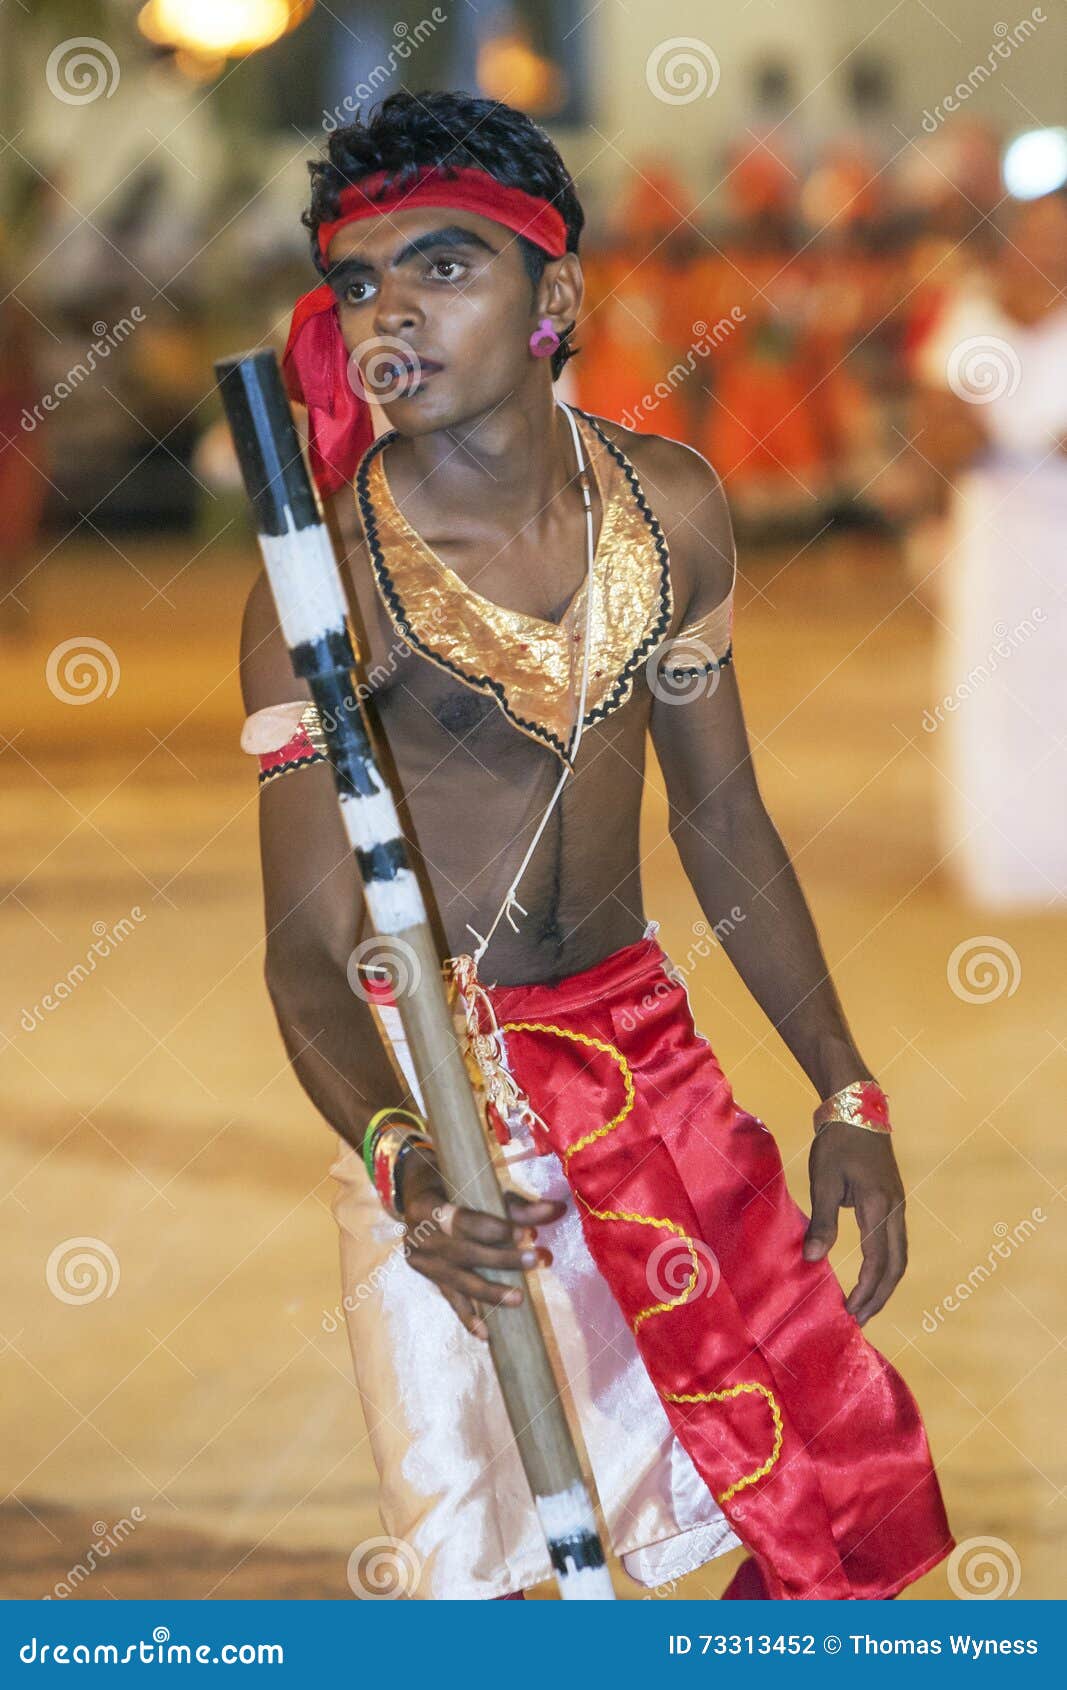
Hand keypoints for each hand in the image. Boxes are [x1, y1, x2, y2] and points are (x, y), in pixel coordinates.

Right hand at [400, 1150, 566, 1341]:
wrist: (417, 1192)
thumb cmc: (455, 1186)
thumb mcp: (480, 1188)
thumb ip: (517, 1204)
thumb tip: (558, 1210)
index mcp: (427, 1206)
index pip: (465, 1221)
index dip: (496, 1229)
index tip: (528, 1232)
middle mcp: (419, 1236)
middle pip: (464, 1253)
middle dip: (502, 1259)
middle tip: (536, 1260)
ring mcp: (421, 1261)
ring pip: (459, 1281)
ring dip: (490, 1292)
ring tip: (519, 1298)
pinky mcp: (430, 1279)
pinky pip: (451, 1300)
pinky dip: (469, 1317)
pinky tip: (486, 1334)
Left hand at [802, 1124, 906, 1324]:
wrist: (858, 1108)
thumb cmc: (837, 1142)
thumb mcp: (824, 1180)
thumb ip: (822, 1221)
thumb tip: (813, 1259)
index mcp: (879, 1207)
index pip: (877, 1261)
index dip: (866, 1290)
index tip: (850, 1312)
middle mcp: (895, 1210)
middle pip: (896, 1266)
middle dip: (879, 1295)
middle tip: (859, 1318)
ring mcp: (898, 1205)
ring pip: (899, 1256)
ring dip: (885, 1283)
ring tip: (866, 1305)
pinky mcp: (894, 1201)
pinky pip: (895, 1242)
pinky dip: (886, 1265)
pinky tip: (871, 1275)